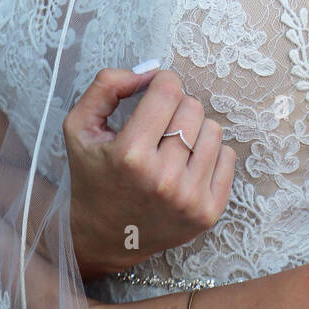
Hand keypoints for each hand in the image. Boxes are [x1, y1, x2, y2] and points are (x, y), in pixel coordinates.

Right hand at [64, 67, 235, 279]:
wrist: (105, 238)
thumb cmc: (93, 176)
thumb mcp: (80, 127)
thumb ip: (107, 86)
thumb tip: (150, 70)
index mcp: (130, 155)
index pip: (169, 91)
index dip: (162, 83)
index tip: (154, 92)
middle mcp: (163, 178)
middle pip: (193, 108)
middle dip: (176, 107)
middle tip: (158, 126)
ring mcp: (189, 198)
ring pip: (214, 130)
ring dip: (194, 131)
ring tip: (172, 147)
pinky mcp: (208, 212)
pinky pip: (228, 157)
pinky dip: (210, 155)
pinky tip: (186, 166)